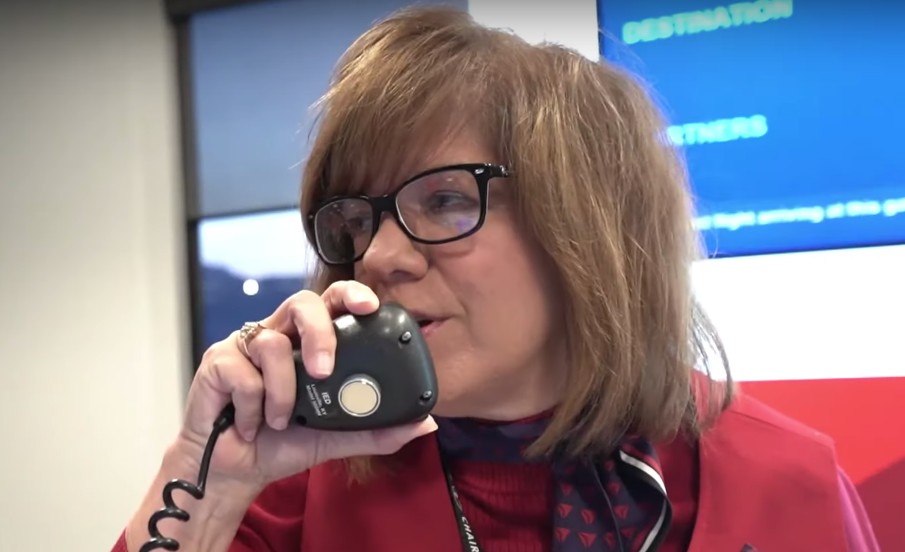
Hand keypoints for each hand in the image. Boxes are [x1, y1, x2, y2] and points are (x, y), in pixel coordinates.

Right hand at [171, 280, 437, 492]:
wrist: (235, 472)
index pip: (332, 304)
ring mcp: (246, 345)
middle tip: (325, 370)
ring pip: (272, 344)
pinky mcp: (218, 361)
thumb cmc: (282, 445)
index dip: (351, 295)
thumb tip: (425, 425)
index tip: (371, 306)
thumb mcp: (336, 437)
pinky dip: (252, 407)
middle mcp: (279, 334)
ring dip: (281, 392)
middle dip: (319, 331)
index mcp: (309, 343)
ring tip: (279, 420)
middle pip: (302, 302)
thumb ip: (377, 430)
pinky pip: (243, 373)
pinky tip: (250, 423)